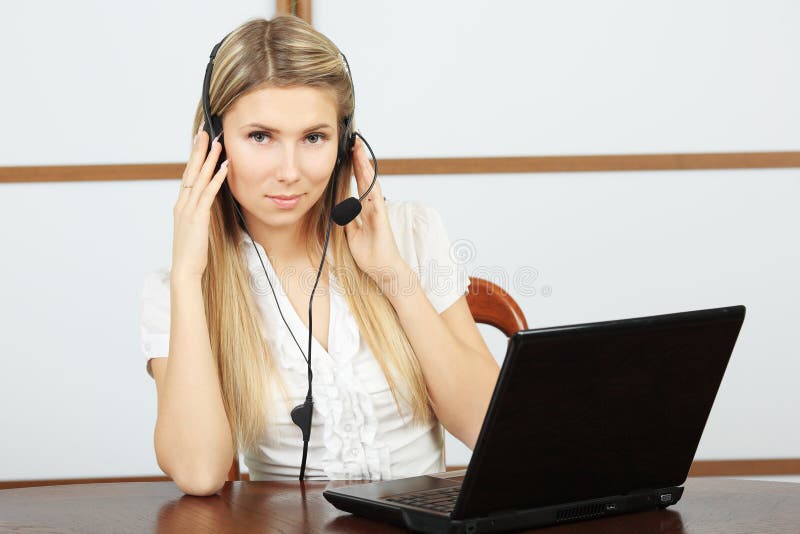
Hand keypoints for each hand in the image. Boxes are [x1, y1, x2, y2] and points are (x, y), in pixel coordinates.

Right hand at [170, 124, 228, 281]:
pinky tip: (225, 166)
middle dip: (199, 150)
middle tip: (205, 132)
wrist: (185, 269)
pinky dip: (217, 177)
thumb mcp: (195, 229)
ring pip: (199, 178)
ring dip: (210, 159)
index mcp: (181, 205)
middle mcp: (182, 203)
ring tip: (218, 143)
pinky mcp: (198, 216)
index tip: (198, 142)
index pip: (187, 176)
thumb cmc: (192, 252)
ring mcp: (188, 209)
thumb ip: (199, 215)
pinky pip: (209, 192)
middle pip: (191, 171)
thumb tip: (207, 206)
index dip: (194, 158)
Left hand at [343, 136, 406, 289]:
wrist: (383, 269)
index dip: (354, 168)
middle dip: (360, 160)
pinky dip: (371, 185)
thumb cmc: (370, 254)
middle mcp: (373, 207)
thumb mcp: (352, 234)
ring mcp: (378, 211)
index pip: (359, 184)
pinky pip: (375, 199)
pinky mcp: (381, 219)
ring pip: (371, 183)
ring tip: (359, 150)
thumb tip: (340, 208)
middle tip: (355, 141)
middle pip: (366, 178)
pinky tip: (366, 173)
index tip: (349, 152)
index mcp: (366, 209)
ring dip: (365, 166)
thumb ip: (348, 220)